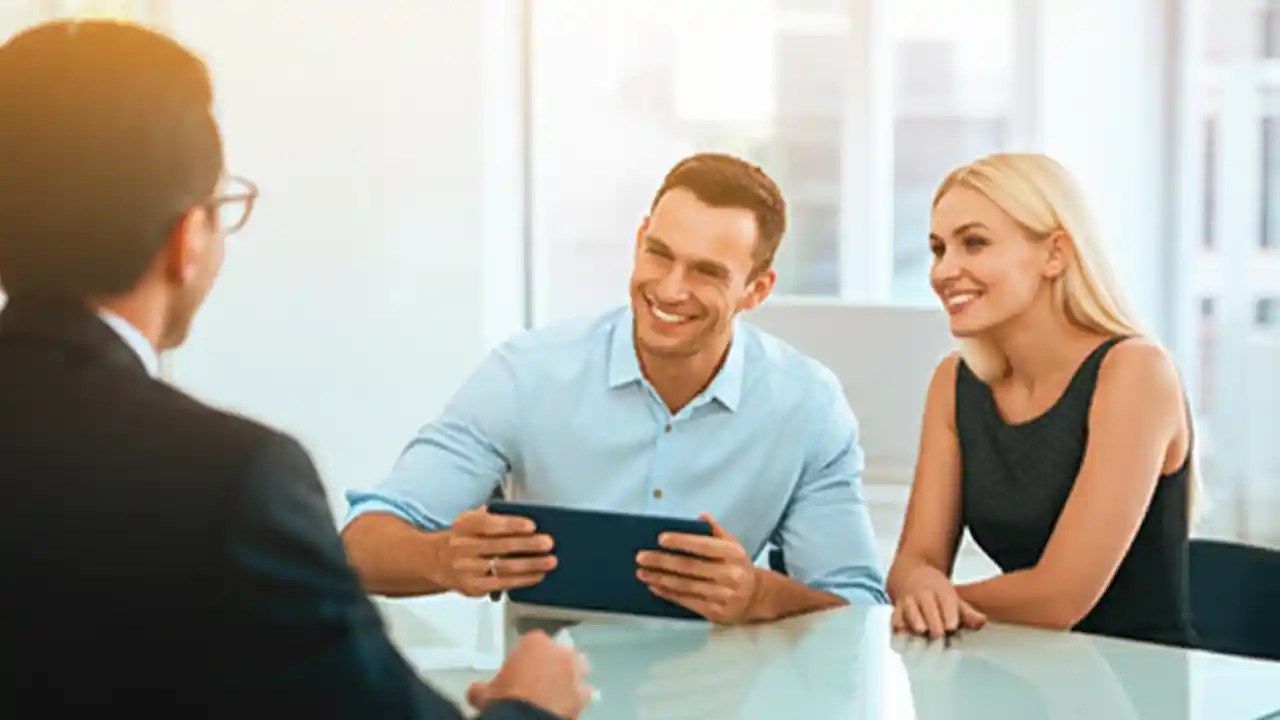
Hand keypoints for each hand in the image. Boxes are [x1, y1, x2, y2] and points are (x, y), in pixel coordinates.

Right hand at [437, 506, 556, 597]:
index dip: (511, 525)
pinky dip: (523, 580)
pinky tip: (538, 575)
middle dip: (527, 545)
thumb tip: (522, 517)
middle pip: (499, 546)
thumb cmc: (462, 538)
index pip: (488, 524)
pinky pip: (502, 584)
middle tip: (547, 543)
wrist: (436, 561)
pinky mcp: (474, 587)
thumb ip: (492, 517)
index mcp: (464, 526)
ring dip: (530, 565)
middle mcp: (463, 547)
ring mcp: (468, 569)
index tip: (531, 525)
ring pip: (503, 567)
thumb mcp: (470, 520)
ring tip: (549, 561)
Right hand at [467, 630, 592, 718]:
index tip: (517, 669)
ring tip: (555, 694)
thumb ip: (482, 688)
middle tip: (539, 679)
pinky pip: (580, 695)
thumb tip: (476, 692)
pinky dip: (573, 700)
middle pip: (560, 652)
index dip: (525, 655)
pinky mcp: (583, 696)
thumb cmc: (504, 699)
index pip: (532, 641)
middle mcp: (560, 653)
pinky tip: (562, 708)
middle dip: (553, 662)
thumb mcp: (483, 693)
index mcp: (535, 643)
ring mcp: (575, 674)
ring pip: (576, 671)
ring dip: (568, 679)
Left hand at [635, 514, 760, 624]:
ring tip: (642, 573)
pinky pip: (688, 602)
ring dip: (660, 579)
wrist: (758, 596)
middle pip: (690, 567)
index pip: (704, 545)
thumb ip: (716, 531)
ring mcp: (723, 595)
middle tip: (641, 557)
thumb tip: (700, 517)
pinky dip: (669, 594)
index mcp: (733, 553)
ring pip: (686, 586)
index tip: (660, 538)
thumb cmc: (739, 566)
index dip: (682, 542)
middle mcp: (730, 574)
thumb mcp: (733, 545)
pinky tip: (655, 587)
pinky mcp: (716, 612)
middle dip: (662, 561)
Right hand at [891, 565, 985, 639]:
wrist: (910, 574)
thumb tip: (981, 622)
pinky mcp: (896, 611)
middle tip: (939, 636)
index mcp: (940, 590)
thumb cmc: (935, 590)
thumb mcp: (952, 596)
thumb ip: (967, 612)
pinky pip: (896, 621)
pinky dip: (901, 631)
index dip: (948, 616)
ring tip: (923, 637)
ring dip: (917, 626)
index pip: (946, 601)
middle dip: (934, 625)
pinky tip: (907, 640)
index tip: (952, 627)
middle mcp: (922, 594)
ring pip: (910, 614)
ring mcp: (907, 602)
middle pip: (928, 610)